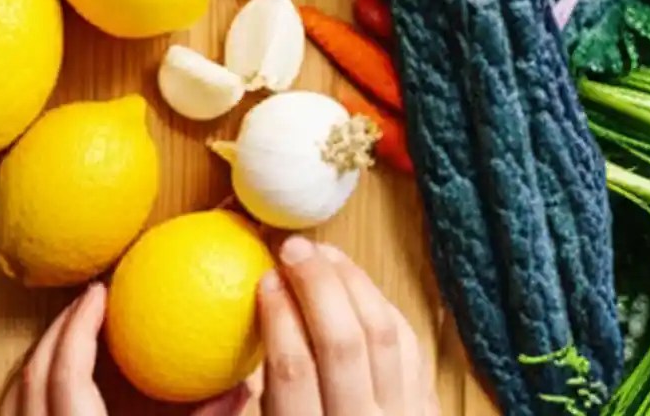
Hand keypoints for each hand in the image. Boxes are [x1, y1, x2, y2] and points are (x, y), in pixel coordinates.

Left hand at [0, 282, 251, 415]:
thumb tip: (244, 387)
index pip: (65, 373)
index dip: (78, 328)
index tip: (97, 294)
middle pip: (32, 375)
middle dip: (57, 333)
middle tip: (88, 305)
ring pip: (12, 396)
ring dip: (37, 360)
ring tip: (67, 336)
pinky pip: (11, 415)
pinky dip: (28, 392)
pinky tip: (51, 384)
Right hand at [257, 236, 440, 415]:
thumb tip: (221, 388)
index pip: (294, 372)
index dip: (278, 319)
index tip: (263, 279)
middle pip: (344, 342)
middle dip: (317, 285)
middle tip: (292, 249)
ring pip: (385, 334)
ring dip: (353, 282)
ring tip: (323, 252)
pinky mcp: (428, 408)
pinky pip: (409, 344)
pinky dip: (381, 304)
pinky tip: (355, 283)